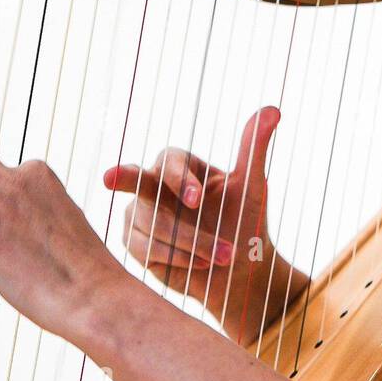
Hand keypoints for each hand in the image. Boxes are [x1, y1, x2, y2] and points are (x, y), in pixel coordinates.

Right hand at [102, 106, 290, 336]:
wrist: (240, 271)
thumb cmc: (246, 223)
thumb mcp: (252, 187)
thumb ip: (254, 148)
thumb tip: (273, 109)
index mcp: (182, 167)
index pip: (170, 161)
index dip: (180, 178)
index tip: (197, 199)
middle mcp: (155, 186)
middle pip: (135, 179)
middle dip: (123, 177)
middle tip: (108, 177)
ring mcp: (141, 214)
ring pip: (150, 223)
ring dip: (189, 242)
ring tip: (223, 256)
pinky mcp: (135, 242)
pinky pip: (145, 247)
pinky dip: (177, 257)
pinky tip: (201, 264)